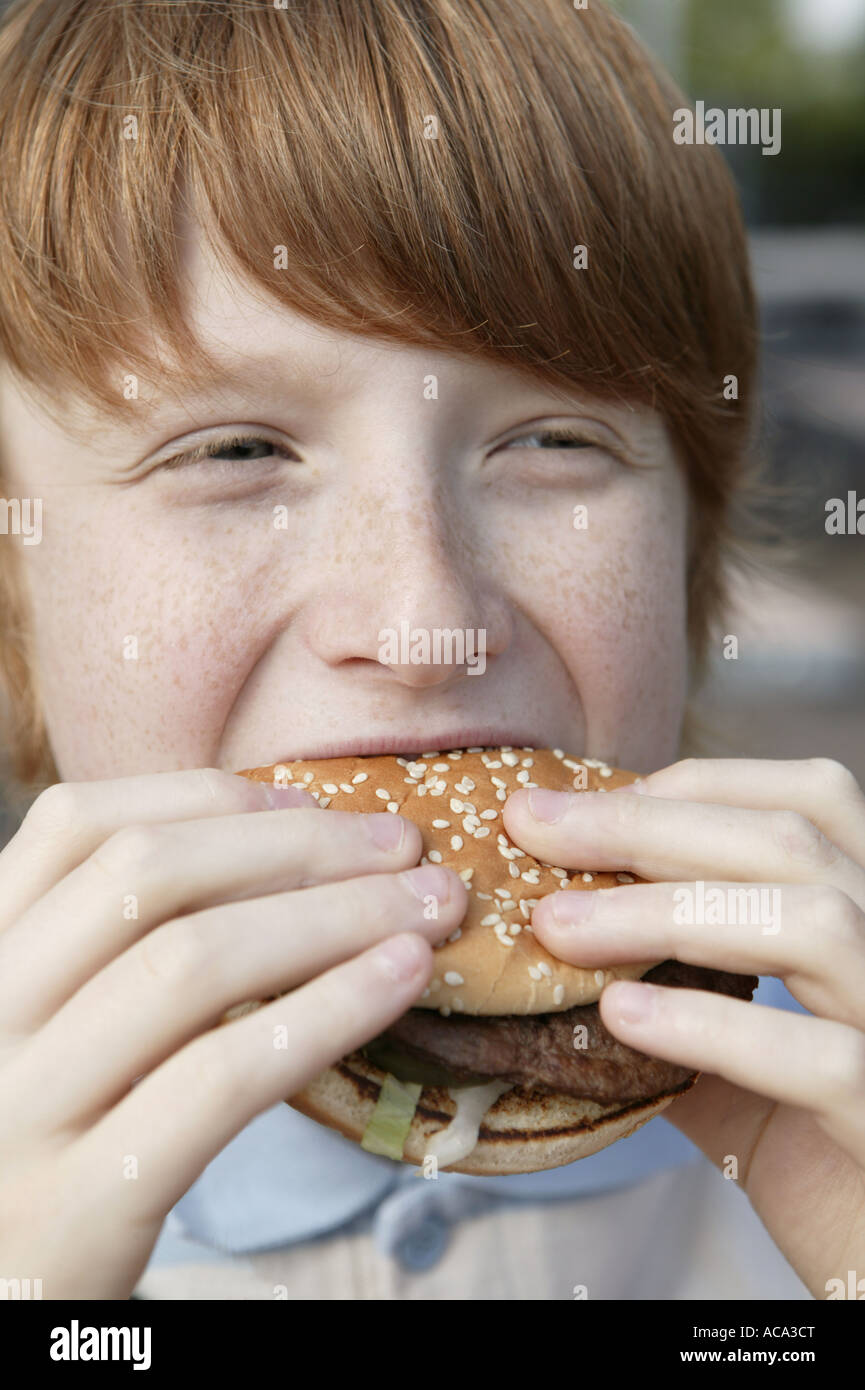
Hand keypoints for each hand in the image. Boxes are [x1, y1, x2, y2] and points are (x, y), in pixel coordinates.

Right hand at [0, 768, 466, 1298]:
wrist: (6, 1304)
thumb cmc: (56, 1142)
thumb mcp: (57, 1023)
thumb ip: (122, 942)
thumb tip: (288, 834)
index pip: (78, 825)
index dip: (206, 797)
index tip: (310, 800)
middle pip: (147, 877)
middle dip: (297, 845)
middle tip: (405, 843)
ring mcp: (21, 1111)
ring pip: (192, 963)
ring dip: (336, 918)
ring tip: (429, 909)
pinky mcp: (81, 1204)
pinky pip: (223, 1079)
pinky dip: (328, 1012)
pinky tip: (400, 981)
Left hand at [504, 757, 864, 1299]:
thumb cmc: (825, 1154)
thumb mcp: (746, 1058)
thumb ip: (680, 992)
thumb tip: (558, 933)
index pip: (809, 799)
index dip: (689, 787)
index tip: (570, 806)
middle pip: (794, 841)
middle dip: (647, 825)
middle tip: (529, 827)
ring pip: (813, 921)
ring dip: (665, 911)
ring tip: (556, 925)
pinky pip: (820, 1057)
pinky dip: (711, 1024)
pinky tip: (621, 1014)